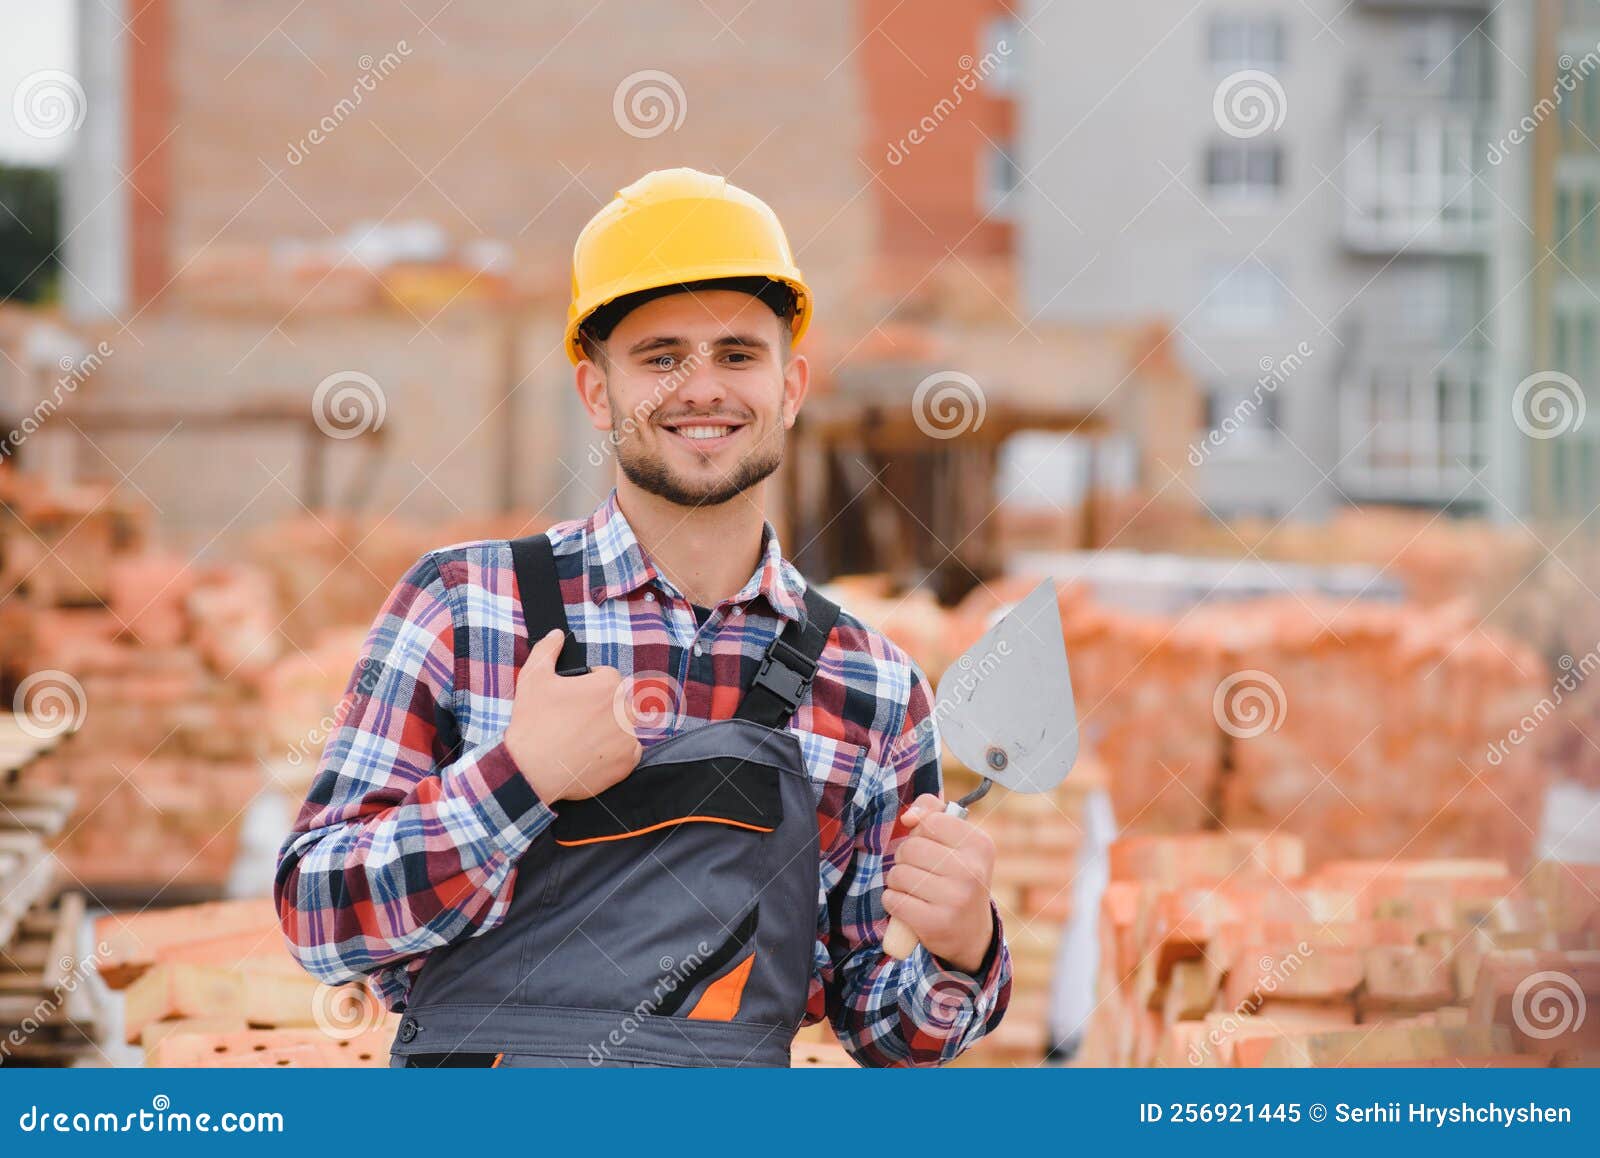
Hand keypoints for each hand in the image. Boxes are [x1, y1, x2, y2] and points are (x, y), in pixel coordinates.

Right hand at [504, 629, 641, 802]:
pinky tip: (593, 755)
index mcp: (608, 685)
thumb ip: (547, 650)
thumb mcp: (533, 678)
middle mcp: (625, 709)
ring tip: (583, 739)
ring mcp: (629, 737)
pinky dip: (616, 753)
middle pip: (619, 701)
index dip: (588, 686)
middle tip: (576, 721)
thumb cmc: (533, 723)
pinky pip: (630, 751)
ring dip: (611, 729)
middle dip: (602, 707)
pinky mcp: (628, 761)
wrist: (530, 771)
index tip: (573, 701)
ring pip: (625, 725)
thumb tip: (558, 634)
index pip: (607, 677)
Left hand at [882, 794, 996, 973]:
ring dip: (897, 881)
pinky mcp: (936, 923)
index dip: (921, 833)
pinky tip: (909, 906)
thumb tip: (908, 817)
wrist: (971, 932)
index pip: (931, 821)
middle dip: (905, 858)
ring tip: (915, 889)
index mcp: (980, 845)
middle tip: (919, 870)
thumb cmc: (956, 876)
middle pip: (910, 847)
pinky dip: (893, 901)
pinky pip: (893, 899)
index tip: (932, 847)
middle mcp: (972, 871)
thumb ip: (932, 812)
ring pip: (898, 874)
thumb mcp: (956, 841)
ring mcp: (955, 899)